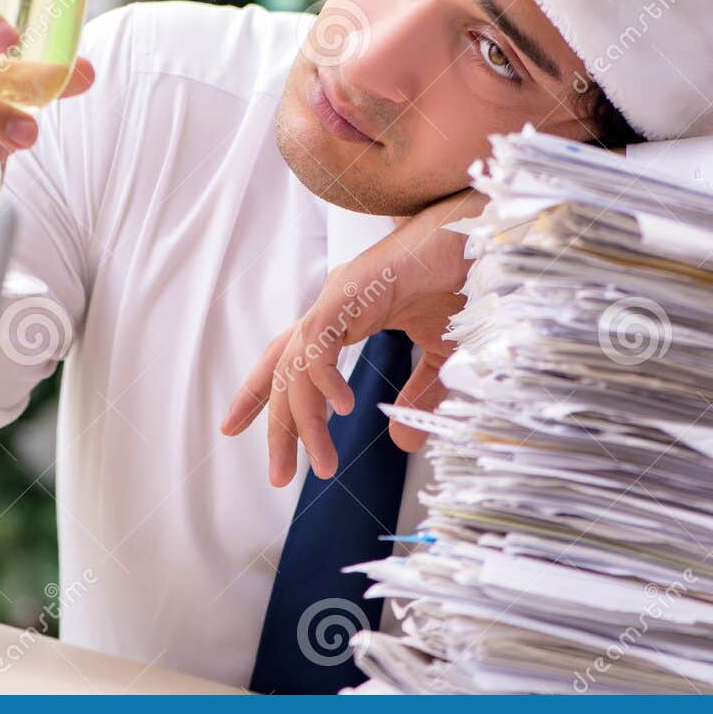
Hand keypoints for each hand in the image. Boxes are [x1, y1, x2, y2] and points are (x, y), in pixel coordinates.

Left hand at [220, 190, 485, 485]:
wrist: (480, 237)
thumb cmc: (459, 282)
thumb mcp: (439, 355)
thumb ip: (418, 396)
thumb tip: (400, 444)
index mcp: (342, 318)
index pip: (287, 360)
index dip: (259, 394)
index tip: (232, 428)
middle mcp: (330, 308)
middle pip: (285, 371)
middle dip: (278, 425)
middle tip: (279, 477)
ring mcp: (337, 297)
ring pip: (299, 365)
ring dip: (305, 418)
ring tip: (321, 463)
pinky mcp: (352, 289)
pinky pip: (321, 338)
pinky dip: (324, 376)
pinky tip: (341, 408)